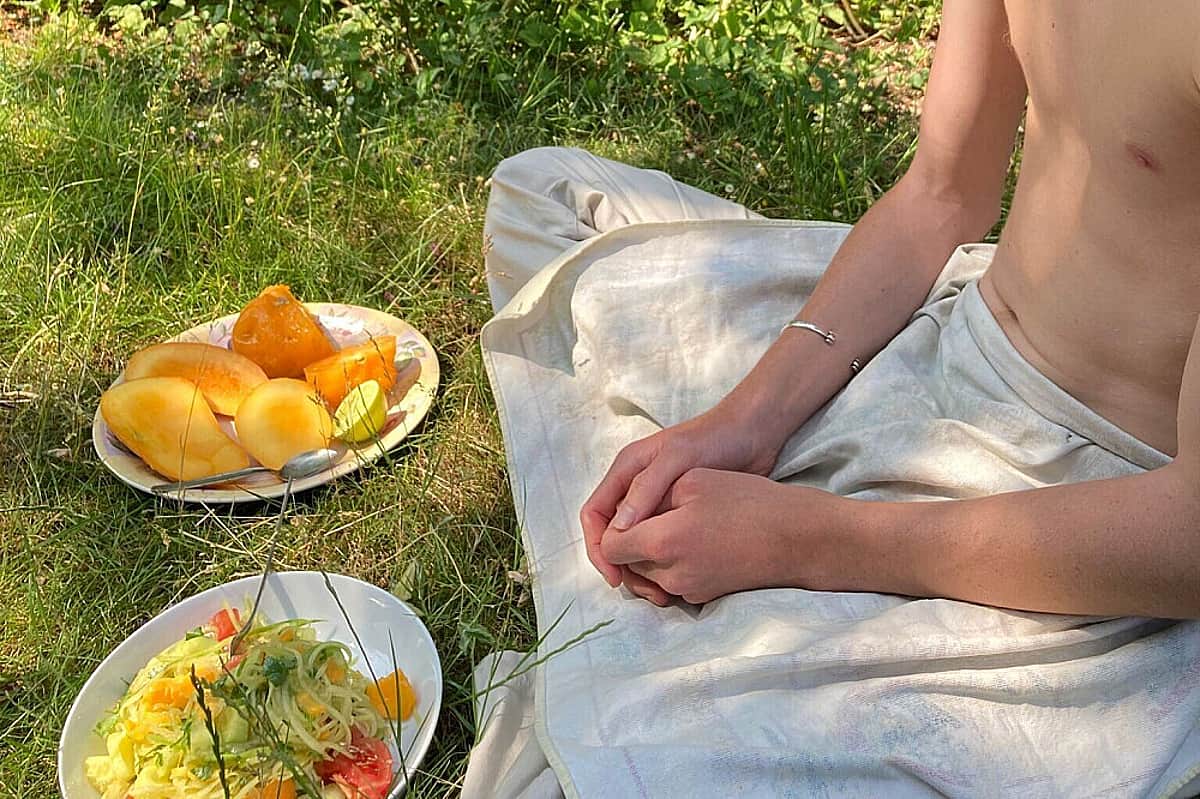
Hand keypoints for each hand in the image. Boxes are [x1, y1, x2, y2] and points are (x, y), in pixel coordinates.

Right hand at [580, 402, 783, 592]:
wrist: (753, 433)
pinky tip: (681, 580)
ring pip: (637, 543)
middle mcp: (636, 489)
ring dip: (644, 569)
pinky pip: (661, 544)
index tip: (616, 575)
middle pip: (613, 535)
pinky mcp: (680, 514)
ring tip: (664, 593)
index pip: (595, 515)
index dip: (599, 547)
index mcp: (626, 471)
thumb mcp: (678, 458)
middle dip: (623, 565)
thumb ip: (646, 489)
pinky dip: (664, 564)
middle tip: (647, 592)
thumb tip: (619, 530)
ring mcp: (657, 503)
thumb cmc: (715, 438)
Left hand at [597, 468, 848, 604]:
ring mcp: (687, 590)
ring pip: (648, 576)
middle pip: (627, 565)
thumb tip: (626, 516)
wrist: (796, 538)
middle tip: (651, 515)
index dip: (610, 530)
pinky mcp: (704, 596)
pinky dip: (672, 565)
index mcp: (660, 543)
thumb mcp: (693, 482)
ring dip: (651, 554)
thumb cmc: (747, 502)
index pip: (610, 546)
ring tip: (674, 526)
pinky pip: (672, 583)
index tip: (624, 515)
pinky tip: (692, 542)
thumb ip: (649, 499)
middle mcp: (668, 575)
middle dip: (630, 543)